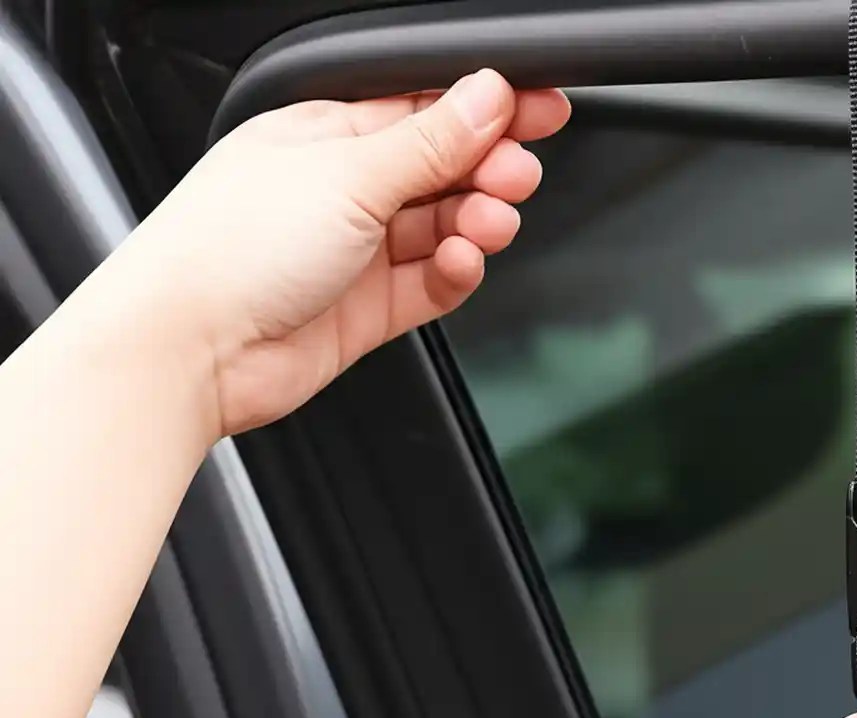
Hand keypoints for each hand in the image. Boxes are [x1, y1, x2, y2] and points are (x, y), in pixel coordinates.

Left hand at [126, 69, 569, 435]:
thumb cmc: (228, 248)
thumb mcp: (346, 173)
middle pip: (442, 168)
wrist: (187, 353)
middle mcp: (341, 189)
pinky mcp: (367, 308)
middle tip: (516, 174)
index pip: (424, 111)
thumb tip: (487, 94)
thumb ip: (429, 140)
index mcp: (325, 134)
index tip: (538, 112)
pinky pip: (432, 282)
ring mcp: (355, 251)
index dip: (485, 112)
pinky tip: (460, 262)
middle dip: (488, 168)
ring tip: (487, 223)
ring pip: (443, 225)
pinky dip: (455, 271)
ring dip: (475, 221)